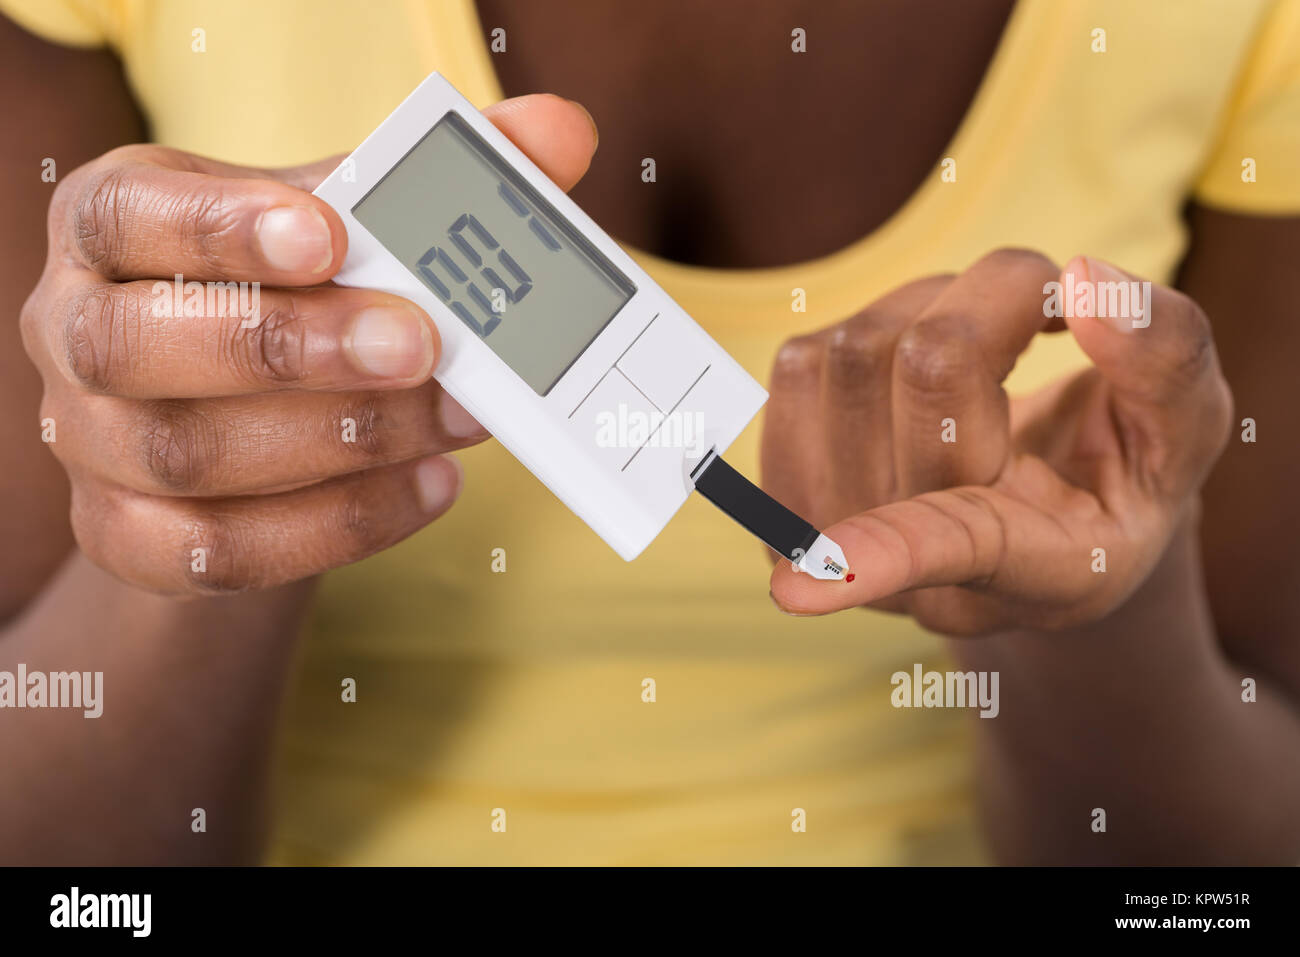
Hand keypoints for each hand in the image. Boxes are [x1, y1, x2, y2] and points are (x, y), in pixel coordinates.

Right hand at [20, 94, 597, 595]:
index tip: (332, 235)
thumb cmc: (288, 294)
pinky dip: (344, 523)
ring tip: (462, 417)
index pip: (131, 217)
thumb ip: (434, 181)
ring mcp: (94, 446)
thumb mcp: (342, 223)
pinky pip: (223, 551)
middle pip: (139, 346)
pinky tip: (435, 485)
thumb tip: (559, 135)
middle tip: (423, 345)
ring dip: (346, 440)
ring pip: (190, 457)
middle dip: (293, 346)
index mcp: (112, 224)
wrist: (239, 420)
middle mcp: (76, 331)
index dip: (221, 228)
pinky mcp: (130, 538)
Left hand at [764, 248, 1232, 634]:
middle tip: (1048, 311)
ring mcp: (842, 550)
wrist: (1044, 520)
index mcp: (1041, 569)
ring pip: (855, 349)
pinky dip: (876, 328)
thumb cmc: (1119, 473)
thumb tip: (1086, 284)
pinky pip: (803, 360)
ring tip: (985, 348)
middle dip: (999, 296)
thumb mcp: (1184, 427)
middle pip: (924, 363)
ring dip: (931, 306)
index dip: (881, 552)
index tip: (792, 592)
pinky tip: (922, 367)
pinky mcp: (783, 500)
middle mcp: (923, 580)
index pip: (954, 545)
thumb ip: (1166, 360)